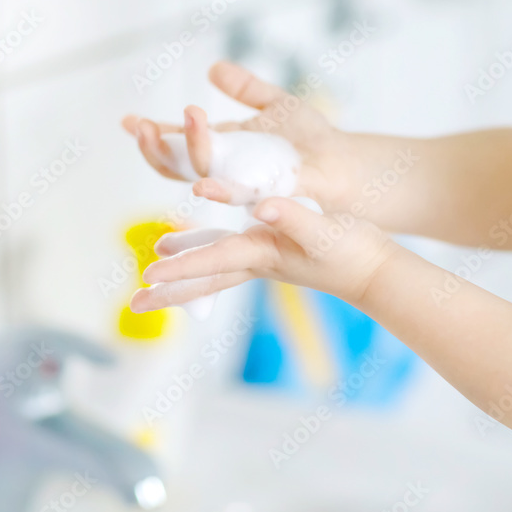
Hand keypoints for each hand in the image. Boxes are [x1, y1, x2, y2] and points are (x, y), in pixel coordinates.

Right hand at [121, 61, 352, 208]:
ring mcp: (242, 184)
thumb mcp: (275, 104)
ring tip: (173, 128)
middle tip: (140, 125)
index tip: (125, 120)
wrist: (343, 161)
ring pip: (201, 176)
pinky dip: (219, 189)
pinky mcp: (266, 195)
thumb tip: (213, 68)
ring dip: (185, 152)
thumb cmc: (310, 139)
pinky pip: (237, 195)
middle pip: (177, 165)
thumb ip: (246, 89)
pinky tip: (201, 184)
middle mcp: (225, 169)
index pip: (176, 144)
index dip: (150, 135)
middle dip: (154, 147)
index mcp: (222, 148)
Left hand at [129, 196, 401, 312]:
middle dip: (169, 291)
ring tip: (154, 267)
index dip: (182, 266)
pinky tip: (203, 239)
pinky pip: (231, 251)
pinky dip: (209, 248)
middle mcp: (257, 260)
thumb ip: (292, 216)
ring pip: (214, 265)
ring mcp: (265, 259)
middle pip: (204, 279)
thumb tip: (259, 208)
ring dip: (184, 270)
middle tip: (135, 303)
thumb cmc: (354, 252)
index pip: (214, 260)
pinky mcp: (275, 252)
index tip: (148, 274)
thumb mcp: (324, 232)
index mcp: (264, 254)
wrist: (377, 270)